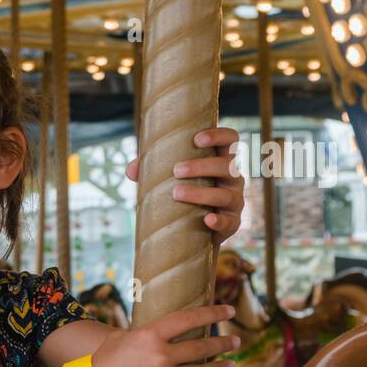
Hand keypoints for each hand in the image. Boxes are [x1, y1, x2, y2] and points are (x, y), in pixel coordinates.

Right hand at [87, 305, 239, 366]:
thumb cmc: (102, 363)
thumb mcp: (120, 338)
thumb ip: (146, 333)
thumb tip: (165, 329)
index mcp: (150, 335)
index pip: (189, 319)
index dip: (213, 313)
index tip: (229, 310)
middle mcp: (161, 355)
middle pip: (202, 347)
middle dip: (223, 344)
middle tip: (235, 342)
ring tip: (231, 364)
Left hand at [126, 126, 245, 246]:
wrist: (194, 231)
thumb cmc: (184, 193)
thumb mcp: (170, 179)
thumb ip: (151, 171)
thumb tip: (131, 170)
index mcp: (221, 160)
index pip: (230, 140)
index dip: (218, 135)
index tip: (197, 139)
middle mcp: (233, 178)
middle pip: (227, 166)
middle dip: (202, 166)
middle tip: (176, 170)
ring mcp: (235, 201)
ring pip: (226, 194)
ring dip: (202, 193)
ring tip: (176, 193)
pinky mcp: (232, 223)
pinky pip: (230, 222)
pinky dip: (219, 221)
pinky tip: (207, 219)